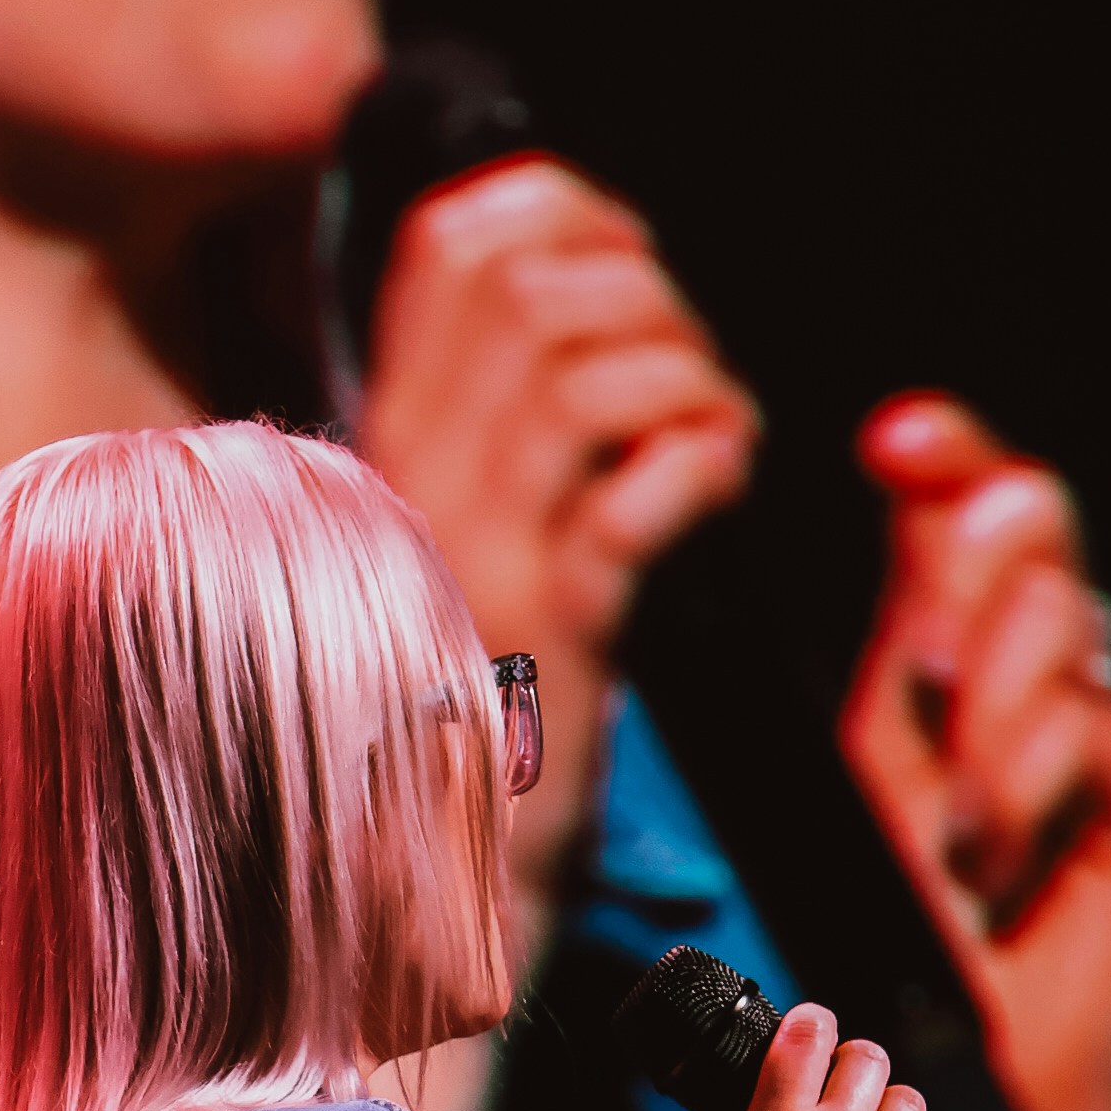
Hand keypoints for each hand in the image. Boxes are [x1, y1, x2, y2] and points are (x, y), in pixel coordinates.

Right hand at [358, 158, 758, 920]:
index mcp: (389, 448)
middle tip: (694, 377)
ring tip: (719, 436)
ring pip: (583, 378)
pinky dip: (702, 467)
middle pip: (530, 290)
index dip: (568, 216)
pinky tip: (721, 491)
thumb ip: (485, 443)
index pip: (452, 246)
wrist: (410, 894)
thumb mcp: (452, 555)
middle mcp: (416, 484)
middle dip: (647, 296)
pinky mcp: (553, 640)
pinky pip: (635, 498)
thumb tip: (570, 319)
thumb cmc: (460, 724)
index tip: (637, 269)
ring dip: (687, 380)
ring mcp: (479, 559)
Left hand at [839, 394, 1110, 1110]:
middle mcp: (1041, 677)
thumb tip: (902, 512)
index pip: (969, 511)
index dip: (949, 457)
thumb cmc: (907, 931)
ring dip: (987, 731)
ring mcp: (1105, 741)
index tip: (893, 440)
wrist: (967, 1073)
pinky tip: (997, 867)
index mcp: (958, 653)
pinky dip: (1026, 794)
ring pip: (1059, 634)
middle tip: (934, 663)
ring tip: (957, 840)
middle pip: (1037, 535)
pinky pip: (1095, 738)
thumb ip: (899, 648)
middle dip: (976, 570)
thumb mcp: (874, 770)